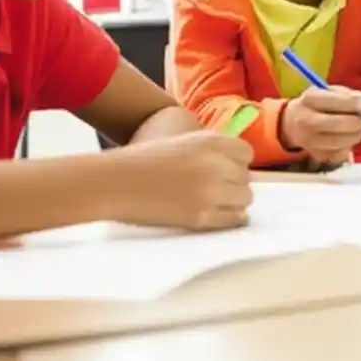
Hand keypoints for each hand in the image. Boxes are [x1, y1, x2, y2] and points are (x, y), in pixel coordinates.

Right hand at [106, 130, 253, 230]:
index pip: (246, 154)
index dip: (236, 163)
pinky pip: (235, 219)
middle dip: (232, 184)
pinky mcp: (203, 215)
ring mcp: (211, 191)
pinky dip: (229, 218)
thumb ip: (210, 151)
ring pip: (245, 199)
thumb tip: (235, 169)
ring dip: (232, 202)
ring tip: (212, 203)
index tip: (225, 171)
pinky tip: (214, 215)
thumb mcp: (181, 143)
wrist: (113, 182)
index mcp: (211, 141)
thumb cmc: (141, 162)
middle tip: (213, 190)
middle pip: (246, 178)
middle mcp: (216, 164)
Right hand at [280, 86, 360, 165]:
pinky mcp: (317, 156)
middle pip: (343, 124)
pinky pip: (343, 154)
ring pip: (345, 141)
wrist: (292, 123)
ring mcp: (310, 141)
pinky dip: (349, 146)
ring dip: (358, 134)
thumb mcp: (330, 92)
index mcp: (310, 98)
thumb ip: (352, 96)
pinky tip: (344, 139)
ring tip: (355, 128)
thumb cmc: (317, 105)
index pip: (343, 101)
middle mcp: (307, 120)